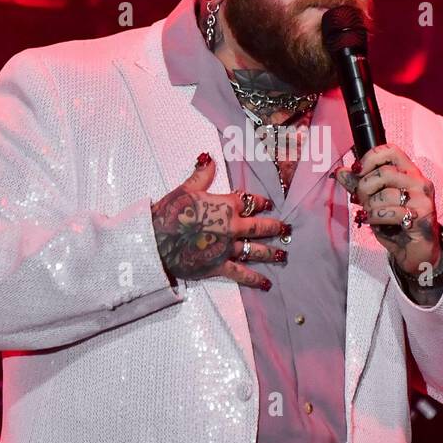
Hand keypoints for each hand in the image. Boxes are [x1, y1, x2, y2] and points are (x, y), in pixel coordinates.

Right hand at [151, 152, 288, 290]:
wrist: (156, 240)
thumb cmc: (170, 212)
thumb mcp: (186, 189)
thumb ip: (202, 175)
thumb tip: (208, 157)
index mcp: (225, 206)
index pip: (248, 201)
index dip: (260, 202)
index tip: (268, 203)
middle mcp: (232, 227)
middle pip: (259, 227)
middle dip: (274, 227)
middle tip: (287, 228)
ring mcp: (227, 248)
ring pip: (255, 250)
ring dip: (270, 252)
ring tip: (282, 254)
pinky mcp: (219, 266)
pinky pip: (241, 273)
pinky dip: (254, 279)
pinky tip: (266, 284)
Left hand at [333, 142, 439, 276]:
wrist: (416, 252)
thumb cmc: (396, 225)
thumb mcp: (374, 202)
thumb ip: (359, 186)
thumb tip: (340, 172)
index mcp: (409, 173)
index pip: (391, 150)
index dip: (370, 158)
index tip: (358, 171)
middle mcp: (419, 182)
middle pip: (384, 173)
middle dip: (365, 187)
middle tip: (360, 200)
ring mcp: (422, 199)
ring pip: (385, 194)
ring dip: (369, 206)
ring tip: (368, 214)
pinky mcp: (421, 216)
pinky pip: (390, 212)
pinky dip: (375, 217)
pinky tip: (373, 222)